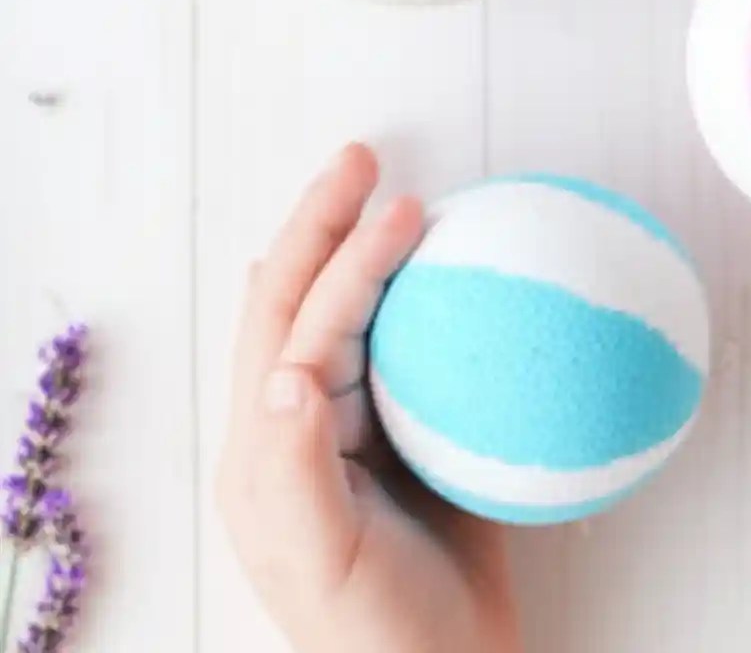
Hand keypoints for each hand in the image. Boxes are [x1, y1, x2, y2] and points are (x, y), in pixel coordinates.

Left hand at [215, 144, 521, 652]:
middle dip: (324, 224)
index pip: (300, 327)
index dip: (341, 261)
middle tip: (363, 158)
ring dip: (368, 254)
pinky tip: (467, 281)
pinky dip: (427, 305)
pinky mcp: (413, 440)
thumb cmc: (374, 632)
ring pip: (354, 318)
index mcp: (269, 445)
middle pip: (303, 300)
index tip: (400, 208)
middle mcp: (304, 423)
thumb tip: (288, 371)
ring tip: (401, 198)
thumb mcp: (321, 559)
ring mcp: (361, 429)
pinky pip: (415, 354)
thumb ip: (293, 469)